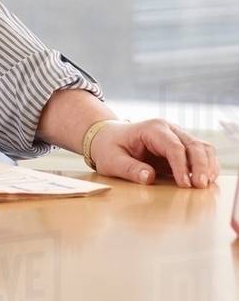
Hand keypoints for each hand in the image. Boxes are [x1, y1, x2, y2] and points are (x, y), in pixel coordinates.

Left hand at [89, 119, 219, 187]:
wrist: (107, 138)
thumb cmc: (109, 148)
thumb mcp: (112, 161)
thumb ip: (129, 169)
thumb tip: (149, 177)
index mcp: (151, 129)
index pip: (173, 146)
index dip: (181, 166)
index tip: (185, 185)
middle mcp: (168, 129)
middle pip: (193, 145)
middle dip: (200, 166)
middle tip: (200, 187)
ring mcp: (177, 137)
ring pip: (202, 147)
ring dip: (208, 165)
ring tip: (206, 185)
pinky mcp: (182, 147)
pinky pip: (202, 154)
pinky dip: (208, 166)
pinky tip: (206, 180)